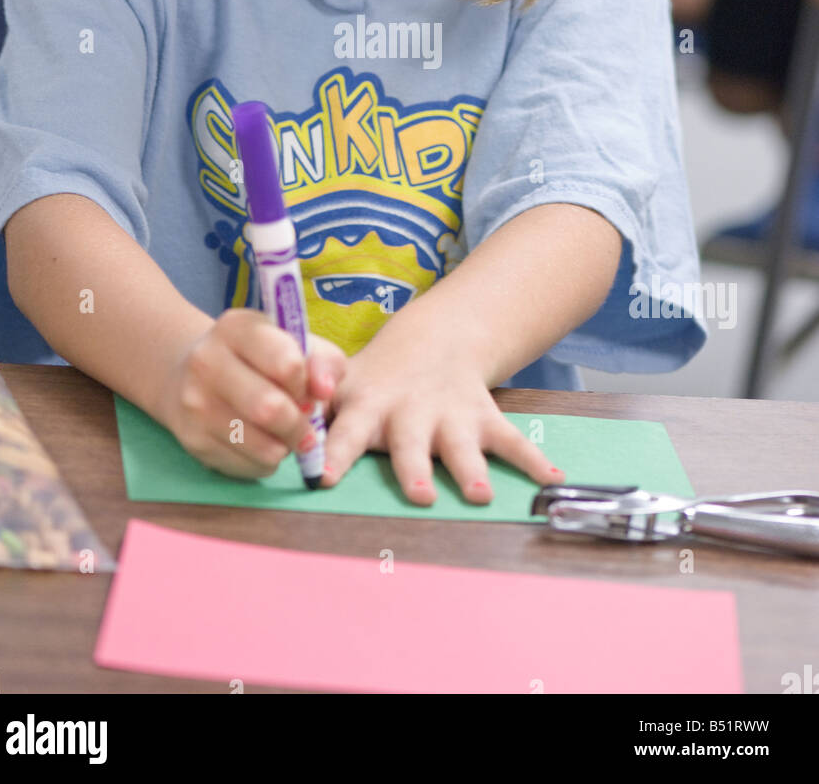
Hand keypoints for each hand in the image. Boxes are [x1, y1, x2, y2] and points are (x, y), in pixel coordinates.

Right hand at [160, 308, 345, 479]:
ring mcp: (195, 403)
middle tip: (306, 427)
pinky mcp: (192, 440)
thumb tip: (325, 390)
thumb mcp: (294, 343)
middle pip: (271, 409)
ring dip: (285, 447)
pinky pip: (248, 467)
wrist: (190, 374)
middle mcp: (207, 361)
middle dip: (300, 425)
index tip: (306, 390)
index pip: (287, 364)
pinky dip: (266, 462)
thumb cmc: (260, 358)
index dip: (307, 385)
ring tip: (284, 434)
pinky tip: (261, 443)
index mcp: (237, 328)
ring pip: (263, 446)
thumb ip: (322, 361)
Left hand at [319, 317, 564, 504]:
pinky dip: (533, 459)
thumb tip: (280, 420)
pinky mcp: (485, 418)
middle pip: (411, 443)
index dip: (335, 452)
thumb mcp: (341, 380)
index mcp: (369, 406)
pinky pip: (512, 440)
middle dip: (413, 468)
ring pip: (462, 444)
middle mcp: (411, 412)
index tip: (323, 477)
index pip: (347, 430)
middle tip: (418, 495)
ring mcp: (451, 416)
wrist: (436, 339)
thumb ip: (314, 399)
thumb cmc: (376, 378)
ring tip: (478, 494)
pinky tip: (552, 477)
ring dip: (471, 468)